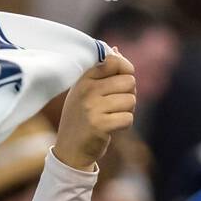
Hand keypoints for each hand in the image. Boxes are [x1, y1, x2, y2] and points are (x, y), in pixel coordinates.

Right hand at [54, 49, 136, 171]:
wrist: (70, 150)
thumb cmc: (83, 118)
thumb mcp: (86, 91)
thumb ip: (102, 72)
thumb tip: (117, 50)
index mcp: (84, 78)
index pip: (115, 61)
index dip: (126, 72)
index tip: (121, 85)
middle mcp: (87, 89)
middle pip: (129, 81)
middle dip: (129, 94)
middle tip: (117, 106)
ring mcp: (92, 107)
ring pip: (131, 100)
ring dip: (128, 111)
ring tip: (113, 117)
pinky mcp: (100, 125)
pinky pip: (128, 118)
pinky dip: (125, 124)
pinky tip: (113, 128)